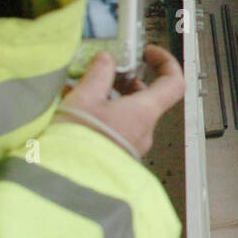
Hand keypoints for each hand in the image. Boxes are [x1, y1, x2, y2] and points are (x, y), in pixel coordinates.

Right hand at [57, 45, 184, 155]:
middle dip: (126, 81)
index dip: (166, 62)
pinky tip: (76, 110)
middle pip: (146, 98)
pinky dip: (101, 116)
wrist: (64, 184)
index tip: (149, 53)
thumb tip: (106, 59)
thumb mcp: (84, 99)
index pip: (174, 83)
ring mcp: (131, 146)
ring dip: (109, 99)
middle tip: (106, 71)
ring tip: (81, 91)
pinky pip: (115, 130)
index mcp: (144, 112)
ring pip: (127, 114)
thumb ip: (98, 75)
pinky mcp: (116, 156)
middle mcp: (143, 130)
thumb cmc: (77, 144)